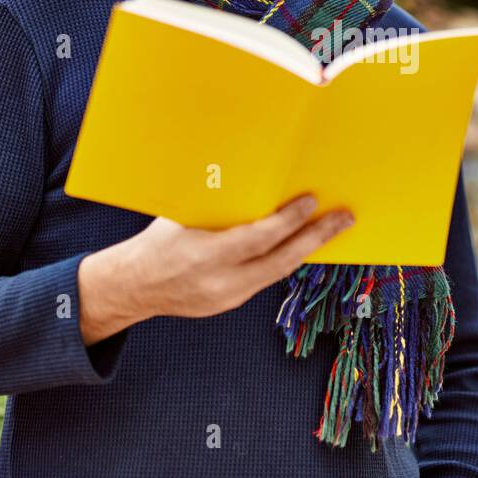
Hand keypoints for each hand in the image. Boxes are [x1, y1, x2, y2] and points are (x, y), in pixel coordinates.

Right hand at [78, 194, 351, 342]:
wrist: (133, 287)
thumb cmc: (155, 242)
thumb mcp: (180, 216)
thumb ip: (215, 204)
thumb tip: (248, 174)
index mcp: (206, 255)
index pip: (259, 238)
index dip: (289, 221)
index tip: (311, 201)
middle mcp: (221, 281)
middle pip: (281, 261)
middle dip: (316, 238)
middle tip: (344, 219)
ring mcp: (227, 297)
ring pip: (278, 272)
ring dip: (306, 249)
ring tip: (331, 229)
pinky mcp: (230, 303)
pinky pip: (265, 278)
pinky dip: (284, 259)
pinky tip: (300, 244)